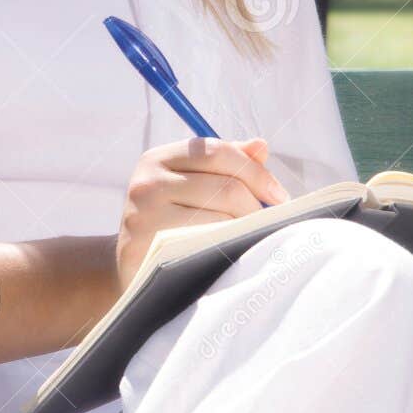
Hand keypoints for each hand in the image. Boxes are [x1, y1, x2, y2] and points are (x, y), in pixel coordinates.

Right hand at [115, 136, 288, 292]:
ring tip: (253, 239)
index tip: (280, 196)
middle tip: (270, 225)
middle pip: (225, 187)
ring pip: (220, 219)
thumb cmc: (171, 221)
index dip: (256, 172)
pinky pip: (204, 248)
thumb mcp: (191, 185)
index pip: (218, 152)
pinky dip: (226, 250)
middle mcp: (147, 183)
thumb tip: (261, 146)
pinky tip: (232, 254)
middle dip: (257, 207)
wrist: (132, 266)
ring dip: (245, 231)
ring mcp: (144, 217)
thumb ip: (226, 163)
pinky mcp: (146, 250)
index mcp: (159, 158)